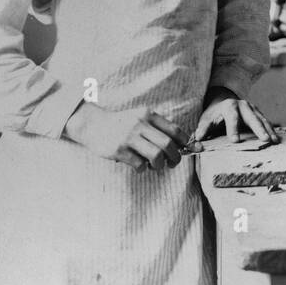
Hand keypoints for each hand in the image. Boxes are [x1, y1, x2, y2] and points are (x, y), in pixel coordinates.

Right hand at [65, 104, 186, 171]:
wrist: (92, 124)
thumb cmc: (121, 124)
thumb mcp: (140, 118)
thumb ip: (157, 128)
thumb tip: (183, 145)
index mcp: (148, 115)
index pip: (174, 130)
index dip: (187, 142)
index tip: (193, 149)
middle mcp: (140, 124)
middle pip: (168, 145)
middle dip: (175, 158)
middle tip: (173, 163)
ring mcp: (129, 137)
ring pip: (156, 156)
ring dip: (160, 165)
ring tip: (156, 166)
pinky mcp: (119, 150)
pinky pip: (140, 164)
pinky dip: (143, 169)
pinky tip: (140, 166)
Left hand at [192, 87, 279, 146]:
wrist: (223, 102)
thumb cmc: (214, 115)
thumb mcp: (206, 119)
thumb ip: (203, 129)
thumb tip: (198, 139)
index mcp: (229, 106)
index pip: (231, 118)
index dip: (233, 129)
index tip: (235, 141)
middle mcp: (243, 105)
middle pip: (252, 118)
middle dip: (259, 129)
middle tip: (265, 139)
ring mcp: (253, 109)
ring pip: (262, 120)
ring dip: (269, 130)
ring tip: (274, 141)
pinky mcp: (258, 114)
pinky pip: (266, 122)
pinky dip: (272, 130)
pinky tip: (277, 139)